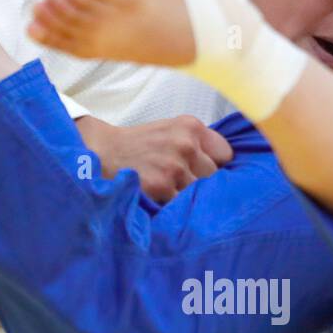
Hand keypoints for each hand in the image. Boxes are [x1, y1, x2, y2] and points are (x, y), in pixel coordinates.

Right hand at [76, 115, 233, 203]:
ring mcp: (173, 166)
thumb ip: (198, 143)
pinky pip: (180, 205)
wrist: (102, 151)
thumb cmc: (141, 145)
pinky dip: (171, 206)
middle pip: (214, 176)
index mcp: (191, 126)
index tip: (203, 170)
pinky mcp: (160, 186)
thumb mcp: (171, 131)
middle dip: (200, 182)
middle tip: (178, 181)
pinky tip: (157, 196)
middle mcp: (185, 144)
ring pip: (198, 192)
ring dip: (185, 195)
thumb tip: (230, 169)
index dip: (216, 165)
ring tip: (166, 188)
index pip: (226, 154)